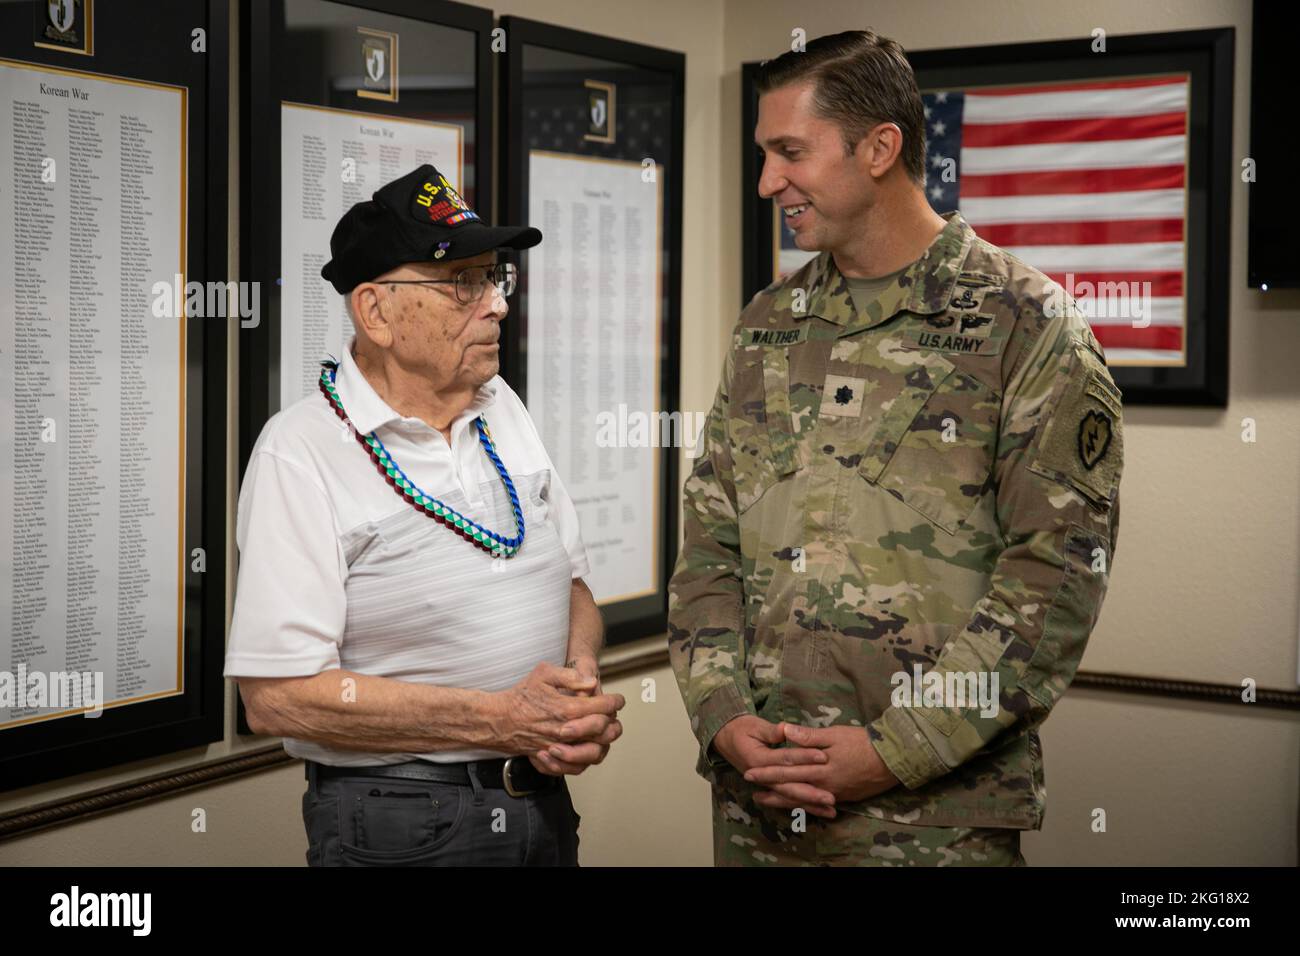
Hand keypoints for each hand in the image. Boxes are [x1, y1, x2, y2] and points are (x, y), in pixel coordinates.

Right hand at [530, 653, 619, 775]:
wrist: (499, 720)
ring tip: (605, 732)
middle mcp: (565, 731)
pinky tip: (588, 748)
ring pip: (594, 752)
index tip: (618, 699)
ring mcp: (560, 747)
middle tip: (613, 714)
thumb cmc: (521, 696)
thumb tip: (592, 682)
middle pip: (603, 731)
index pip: (601, 707)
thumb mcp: (543, 674)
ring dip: (604, 741)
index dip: (615, 702)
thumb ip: (569, 676)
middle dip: (613, 720)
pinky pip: (576, 767)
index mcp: (566, 709)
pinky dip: (587, 760)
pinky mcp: (552, 759)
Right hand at [712, 715, 837, 818]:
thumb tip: (786, 728)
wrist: (726, 738)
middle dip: (810, 793)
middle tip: (831, 798)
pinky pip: (787, 799)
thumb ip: (771, 731)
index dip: (804, 756)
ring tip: (830, 811)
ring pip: (789, 797)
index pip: (784, 759)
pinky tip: (819, 812)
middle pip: (788, 787)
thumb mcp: (754, 726)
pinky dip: (803, 806)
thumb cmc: (742, 729)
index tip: (823, 756)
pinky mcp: (770, 787)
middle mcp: (761, 776)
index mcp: (757, 759)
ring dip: (809, 805)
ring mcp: (766, 784)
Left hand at [744, 723, 900, 812]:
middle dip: (770, 790)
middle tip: (752, 792)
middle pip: (791, 788)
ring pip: (803, 800)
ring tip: (767, 801)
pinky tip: (796, 806)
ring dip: (784, 801)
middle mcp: (824, 785)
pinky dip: (804, 806)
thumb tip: (785, 730)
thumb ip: (809, 737)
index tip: (750, 773)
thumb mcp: (835, 735)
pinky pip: (818, 804)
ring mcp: (833, 793)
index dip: (767, 773)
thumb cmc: (863, 742)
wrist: (891, 760)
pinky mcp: (843, 797)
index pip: (787, 771)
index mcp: (819, 768)